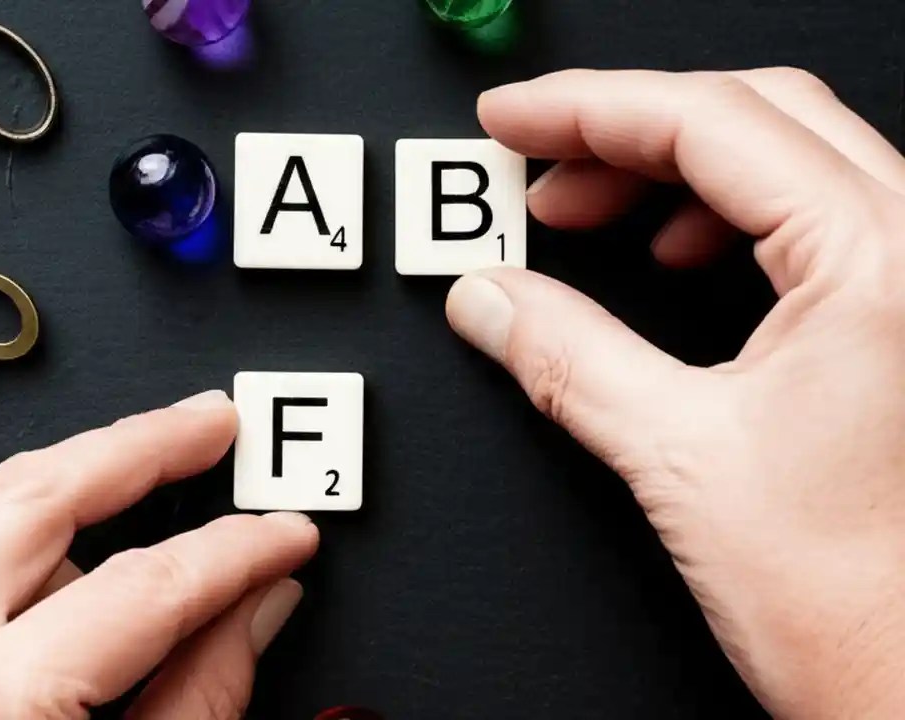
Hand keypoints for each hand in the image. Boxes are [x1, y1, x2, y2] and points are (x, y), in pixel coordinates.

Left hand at [0, 390, 318, 719]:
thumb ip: (201, 696)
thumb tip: (256, 602)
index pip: (144, 586)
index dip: (235, 550)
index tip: (285, 532)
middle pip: (46, 493)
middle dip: (148, 443)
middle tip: (218, 420)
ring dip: (84, 479)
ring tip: (163, 458)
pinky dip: (23, 542)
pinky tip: (81, 537)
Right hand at [447, 68, 904, 717]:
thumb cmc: (862, 606)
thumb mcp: (680, 460)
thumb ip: (568, 357)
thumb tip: (488, 298)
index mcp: (883, 263)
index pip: (712, 122)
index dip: (588, 108)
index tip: (512, 120)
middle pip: (753, 118)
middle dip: (624, 131)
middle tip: (532, 163)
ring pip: (782, 161)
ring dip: (670, 173)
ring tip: (581, 214)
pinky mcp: (903, 321)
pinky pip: (807, 220)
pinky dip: (720, 219)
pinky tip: (670, 257)